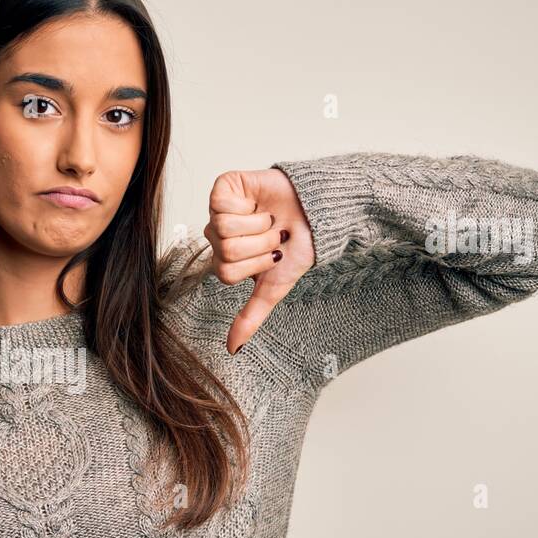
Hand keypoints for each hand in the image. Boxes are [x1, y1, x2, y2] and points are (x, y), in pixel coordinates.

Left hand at [204, 168, 315, 353]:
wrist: (320, 212)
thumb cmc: (297, 247)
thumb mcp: (274, 287)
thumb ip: (251, 316)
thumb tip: (232, 349)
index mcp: (225, 261)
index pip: (226, 273)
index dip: (256, 265)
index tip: (273, 255)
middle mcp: (217, 237)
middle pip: (226, 251)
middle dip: (261, 244)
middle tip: (275, 234)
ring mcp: (217, 211)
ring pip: (224, 228)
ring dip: (259, 225)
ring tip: (270, 218)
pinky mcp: (224, 187)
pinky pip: (222, 204)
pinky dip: (250, 205)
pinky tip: (259, 203)